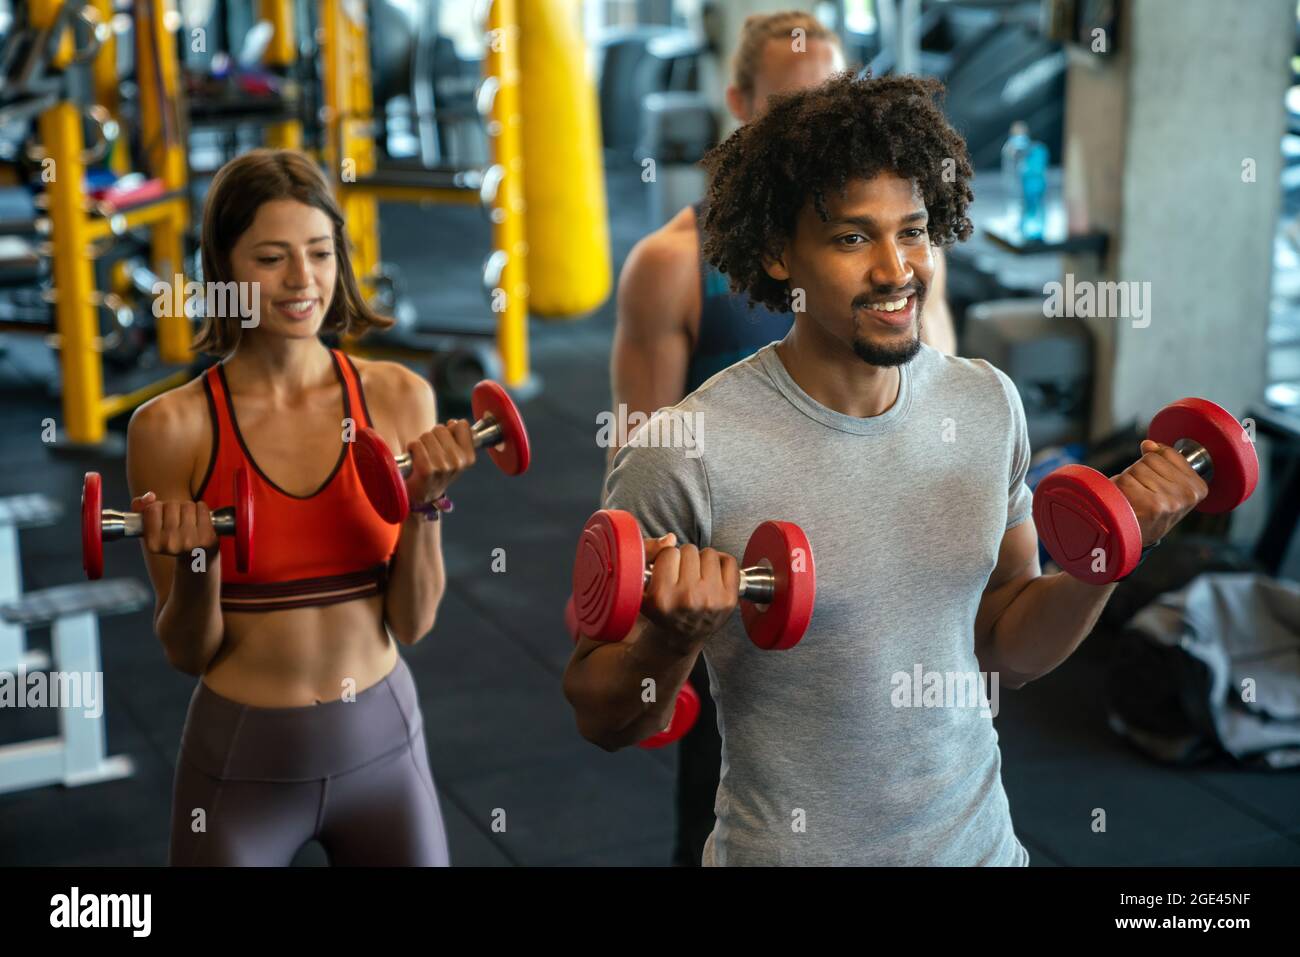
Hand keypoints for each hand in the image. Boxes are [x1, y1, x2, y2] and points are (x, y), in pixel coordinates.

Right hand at [131, 492, 218, 561]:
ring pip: (187, 505)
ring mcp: (190, 542)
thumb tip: (150, 496)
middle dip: (174, 508)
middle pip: (171, 505)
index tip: (163, 517)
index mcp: (153, 544)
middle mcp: (171, 544)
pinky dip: (201, 509)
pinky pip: (202, 508)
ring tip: (188, 520)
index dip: (158, 508)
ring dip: (188, 508)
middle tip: (177, 520)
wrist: (197, 558)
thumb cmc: (172, 538)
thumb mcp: (150, 526)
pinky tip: (200, 519)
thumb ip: (141, 507)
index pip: (153, 508)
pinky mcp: (207, 538)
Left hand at [405, 419, 475, 504]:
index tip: (445, 441)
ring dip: (421, 443)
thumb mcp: (455, 456)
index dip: (450, 429)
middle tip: (431, 452)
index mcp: (468, 458)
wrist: (423, 496)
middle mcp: (458, 462)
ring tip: (423, 456)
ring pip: (427, 435)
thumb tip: (453, 423)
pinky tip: (414, 459)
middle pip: (441, 428)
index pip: (462, 425)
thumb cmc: (437, 472)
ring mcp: (443, 466)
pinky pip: (416, 444)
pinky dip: (411, 448)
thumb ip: (457, 438)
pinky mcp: (427, 469)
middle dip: (433, 436)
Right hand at [641, 532, 740, 655]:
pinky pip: (729, 561)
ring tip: (697, 575)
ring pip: (709, 553)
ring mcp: (711, 599)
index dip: (667, 559)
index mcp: (662, 597)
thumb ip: (649, 558)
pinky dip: (721, 563)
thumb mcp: (643, 590)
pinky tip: (712, 575)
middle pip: (689, 550)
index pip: (668, 553)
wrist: (682, 637)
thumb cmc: (664, 611)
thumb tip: (669, 538)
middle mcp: (688, 598)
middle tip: (682, 574)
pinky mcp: (729, 599)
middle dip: (684, 559)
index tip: (667, 571)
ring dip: (702, 561)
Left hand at [1112, 439, 1208, 546]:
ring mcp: (1170, 500)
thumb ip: (1162, 460)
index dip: (1154, 465)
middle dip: (1140, 472)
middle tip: (1142, 493)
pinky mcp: (1150, 505)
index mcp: (1198, 488)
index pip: (1168, 453)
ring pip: (1137, 467)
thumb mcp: (1165, 484)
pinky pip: (1125, 479)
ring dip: (1129, 480)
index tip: (1156, 483)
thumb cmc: (1149, 509)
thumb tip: (1149, 444)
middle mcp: (1188, 495)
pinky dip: (1119, 487)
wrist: (1134, 538)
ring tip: (1134, 498)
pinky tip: (1126, 502)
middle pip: (1151, 459)